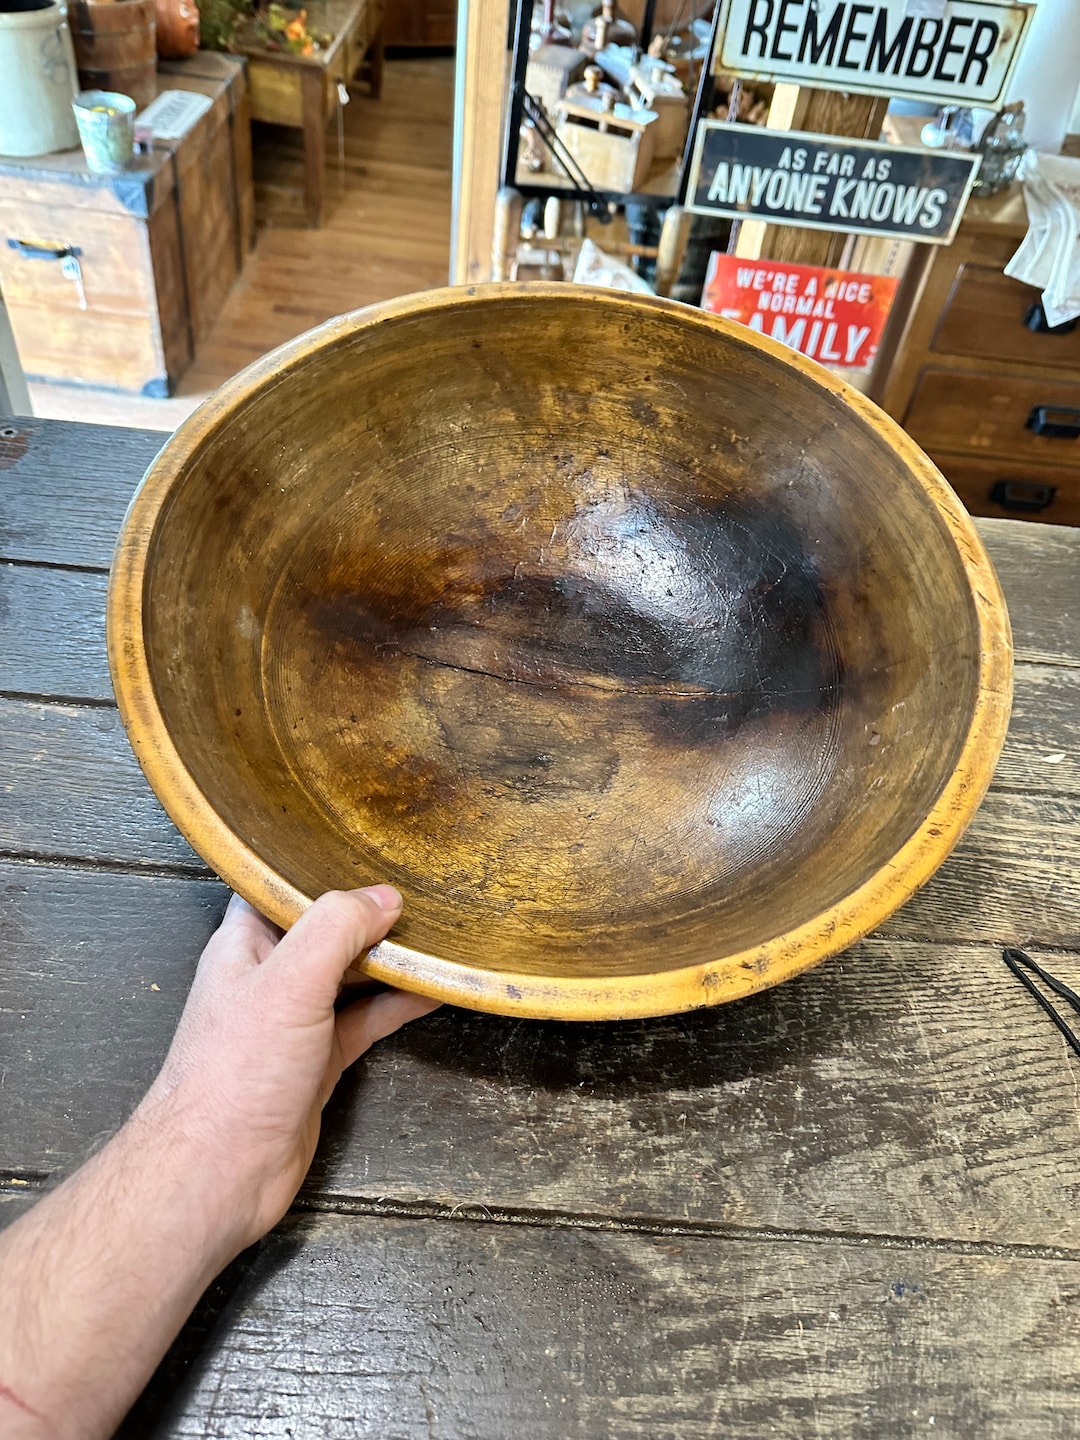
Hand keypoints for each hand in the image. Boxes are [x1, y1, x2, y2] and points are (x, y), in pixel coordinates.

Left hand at [138, 885, 439, 1250]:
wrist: (219, 1170)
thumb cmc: (236, 1072)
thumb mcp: (290, 980)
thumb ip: (336, 929)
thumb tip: (384, 898)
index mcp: (245, 943)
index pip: (280, 885)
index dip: (321, 864)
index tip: (372, 848)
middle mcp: (269, 976)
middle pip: (326, 928)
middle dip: (370, 910)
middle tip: (424, 886)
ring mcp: (296, 1020)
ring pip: (352, 974)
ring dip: (392, 958)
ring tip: (442, 932)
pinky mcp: (320, 1060)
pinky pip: (367, 1019)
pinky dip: (400, 1004)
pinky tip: (435, 989)